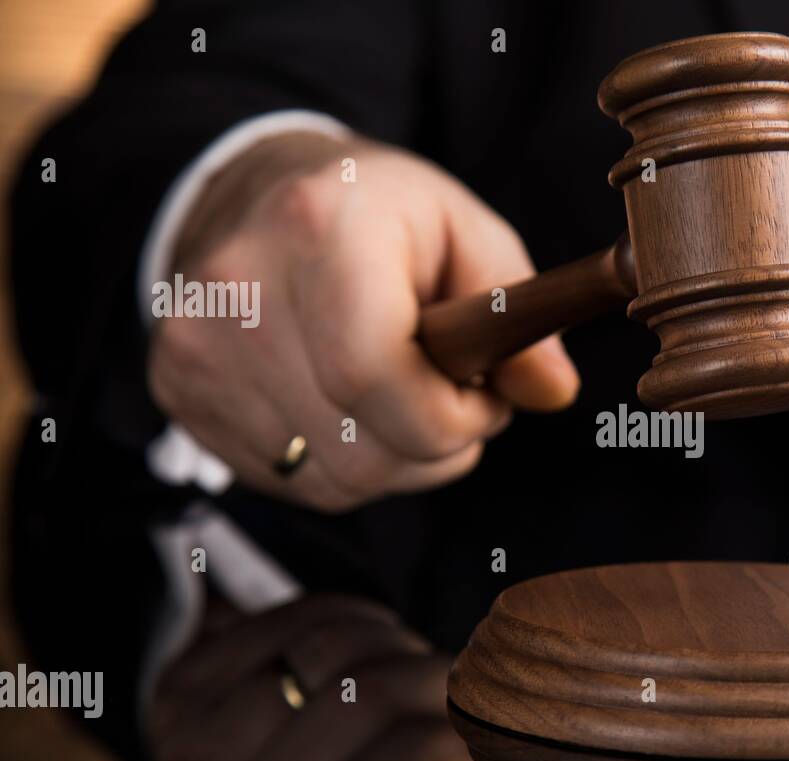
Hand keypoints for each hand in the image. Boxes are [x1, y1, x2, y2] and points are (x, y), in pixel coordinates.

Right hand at [147, 132, 578, 511]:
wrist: (249, 193)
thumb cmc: (374, 214)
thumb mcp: (463, 229)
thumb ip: (517, 310)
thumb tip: (553, 393)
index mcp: (319, 231)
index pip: (378, 377)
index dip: (451, 417)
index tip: (482, 397)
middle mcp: (238, 293)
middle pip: (362, 449)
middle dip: (432, 441)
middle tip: (446, 390)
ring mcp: (197, 350)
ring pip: (332, 481)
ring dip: (390, 459)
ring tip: (396, 393)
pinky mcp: (179, 394)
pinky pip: (291, 482)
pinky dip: (339, 463)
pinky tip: (344, 406)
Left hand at [148, 594, 553, 760]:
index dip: (440, 751)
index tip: (475, 738)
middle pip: (363, 699)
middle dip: (439, 674)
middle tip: (460, 687)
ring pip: (328, 644)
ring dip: (394, 641)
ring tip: (409, 674)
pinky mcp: (179, 700)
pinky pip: (288, 617)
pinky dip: (346, 613)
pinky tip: (362, 645)